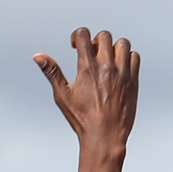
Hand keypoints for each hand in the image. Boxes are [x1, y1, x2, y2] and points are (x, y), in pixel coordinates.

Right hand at [34, 28, 138, 154]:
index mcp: (87, 68)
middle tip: (92, 55)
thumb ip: (52, 72)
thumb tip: (38, 56)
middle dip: (95, 41)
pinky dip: (127, 58)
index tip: (76, 47)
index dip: (78, 36)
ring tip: (107, 60)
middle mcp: (106, 67)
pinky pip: (134, 57)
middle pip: (104, 36)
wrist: (105, 137)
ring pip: (122, 43)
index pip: (84, 34)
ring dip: (113, 47)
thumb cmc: (82, 119)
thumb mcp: (63, 95)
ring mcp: (122, 73)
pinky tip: (119, 69)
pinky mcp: (133, 81)